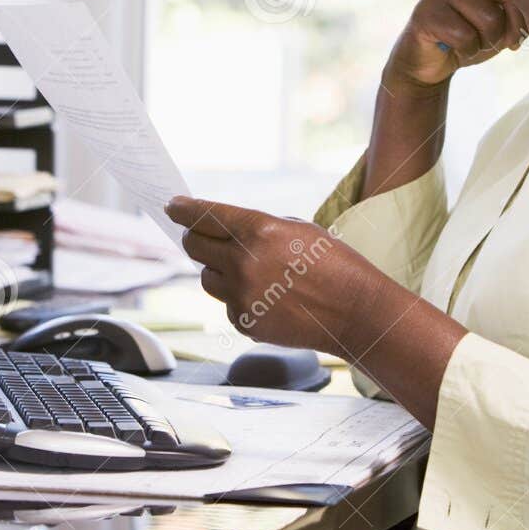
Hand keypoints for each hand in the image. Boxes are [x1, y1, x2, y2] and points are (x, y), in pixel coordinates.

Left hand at [165, 195, 386, 354]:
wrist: (356, 312)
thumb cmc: (333, 265)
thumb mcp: (297, 229)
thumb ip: (255, 228)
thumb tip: (221, 230)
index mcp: (259, 231)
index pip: (205, 216)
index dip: (183, 210)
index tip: (172, 207)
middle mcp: (243, 263)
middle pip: (194, 246)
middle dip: (196, 239)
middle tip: (202, 237)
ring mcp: (241, 296)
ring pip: (206, 278)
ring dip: (218, 270)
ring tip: (251, 271)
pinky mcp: (244, 322)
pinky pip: (226, 304)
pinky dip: (238, 298)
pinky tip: (268, 297)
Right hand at [385, 0, 528, 88]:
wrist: (430, 58)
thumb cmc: (472, 33)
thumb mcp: (505, 17)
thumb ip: (523, 5)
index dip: (526, 9)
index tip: (521, 29)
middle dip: (511, 26)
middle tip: (505, 41)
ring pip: (489, 18)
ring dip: (487, 40)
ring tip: (475, 40)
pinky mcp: (426, 11)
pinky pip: (464, 35)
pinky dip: (467, 49)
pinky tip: (455, 46)